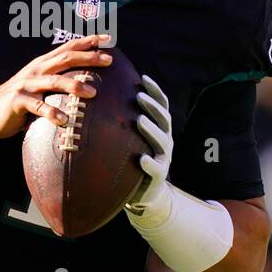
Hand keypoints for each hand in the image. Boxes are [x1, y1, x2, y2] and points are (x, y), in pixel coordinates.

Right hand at [0, 34, 111, 137]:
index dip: (88, 42)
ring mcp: (27, 84)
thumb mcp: (41, 86)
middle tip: (109, 60)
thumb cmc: (22, 99)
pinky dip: (51, 112)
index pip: (68, 48)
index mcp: (44, 64)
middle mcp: (37, 70)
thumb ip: (59, 82)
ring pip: (53, 81)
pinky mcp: (18, 100)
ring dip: (74, 85)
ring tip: (93, 93)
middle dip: (88, 58)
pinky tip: (63, 120)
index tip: (108, 39)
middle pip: (65, 59)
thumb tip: (90, 85)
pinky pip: (37, 106)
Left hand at [126, 74, 172, 213]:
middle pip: (163, 119)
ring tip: (139, 119)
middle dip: (152, 106)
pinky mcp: (159, 177)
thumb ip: (127, 121)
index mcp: (161, 129)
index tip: (143, 78)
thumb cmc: (134, 159)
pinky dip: (150, 163)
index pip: (162, 106)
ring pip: (161, 141)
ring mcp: (164, 158)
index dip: (155, 91)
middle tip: (138, 95)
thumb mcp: (134, 139)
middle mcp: (165, 141)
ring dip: (151, 129)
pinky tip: (140, 158)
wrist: (146, 193)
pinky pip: (156, 169)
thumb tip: (105, 93)